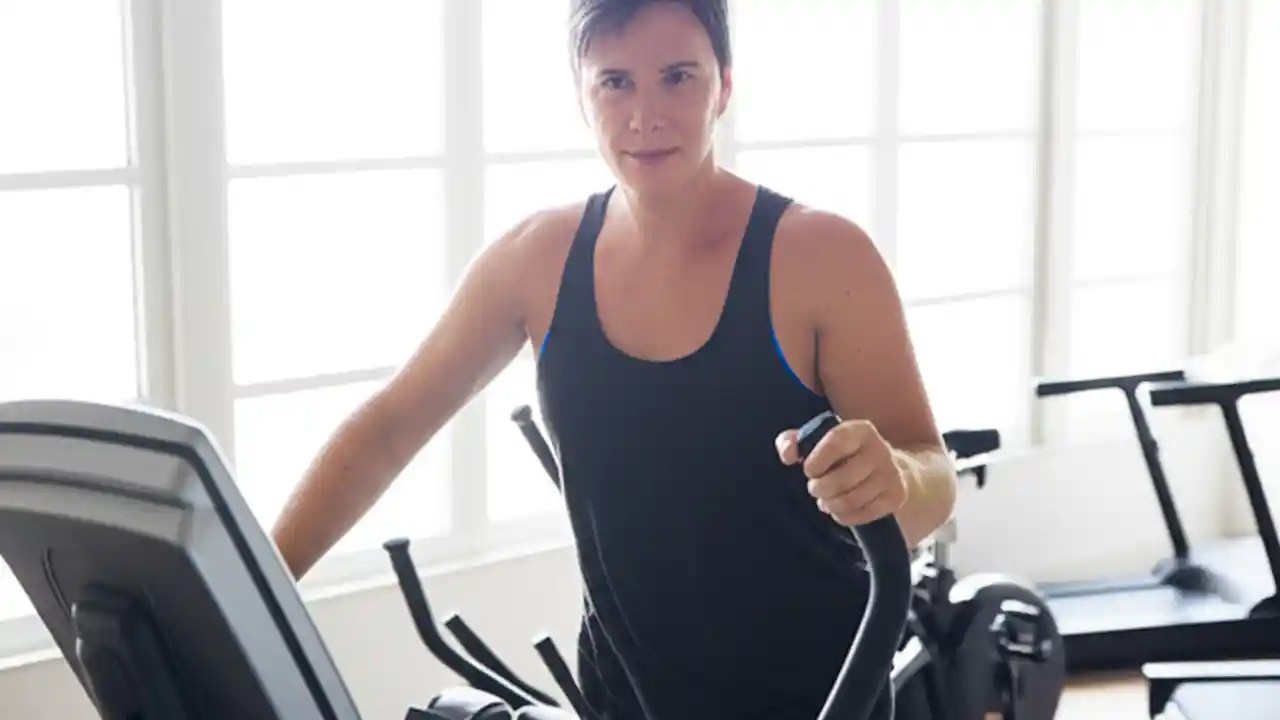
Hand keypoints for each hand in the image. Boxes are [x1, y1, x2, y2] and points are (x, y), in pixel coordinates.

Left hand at [775, 419, 908, 527]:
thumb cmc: (842, 454)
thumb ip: (792, 441)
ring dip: (831, 504)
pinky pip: (863, 514)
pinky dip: (844, 516)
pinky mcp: (896, 496)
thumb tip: (788, 454)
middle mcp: (880, 449)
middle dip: (820, 489)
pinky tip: (839, 509)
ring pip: (852, 500)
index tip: (808, 471)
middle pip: (843, 479)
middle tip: (815, 488)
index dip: (817, 460)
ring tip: (825, 500)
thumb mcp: (817, 441)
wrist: (887, 469)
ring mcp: (891, 474)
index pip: (837, 442)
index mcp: (860, 430)